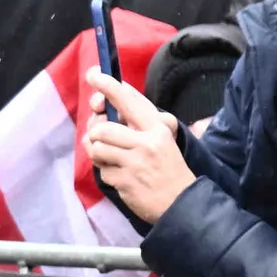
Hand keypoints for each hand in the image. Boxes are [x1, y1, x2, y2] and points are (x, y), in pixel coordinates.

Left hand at [84, 69, 190, 225]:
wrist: (181, 202)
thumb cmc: (168, 167)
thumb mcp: (162, 139)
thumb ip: (137, 122)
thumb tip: (105, 104)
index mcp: (157, 129)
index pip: (130, 102)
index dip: (110, 87)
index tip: (95, 74)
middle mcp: (146, 142)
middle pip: (102, 128)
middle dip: (96, 134)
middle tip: (103, 139)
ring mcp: (134, 163)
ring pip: (97, 148)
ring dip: (99, 154)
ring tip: (114, 159)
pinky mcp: (124, 181)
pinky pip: (101, 170)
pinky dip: (107, 172)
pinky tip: (124, 176)